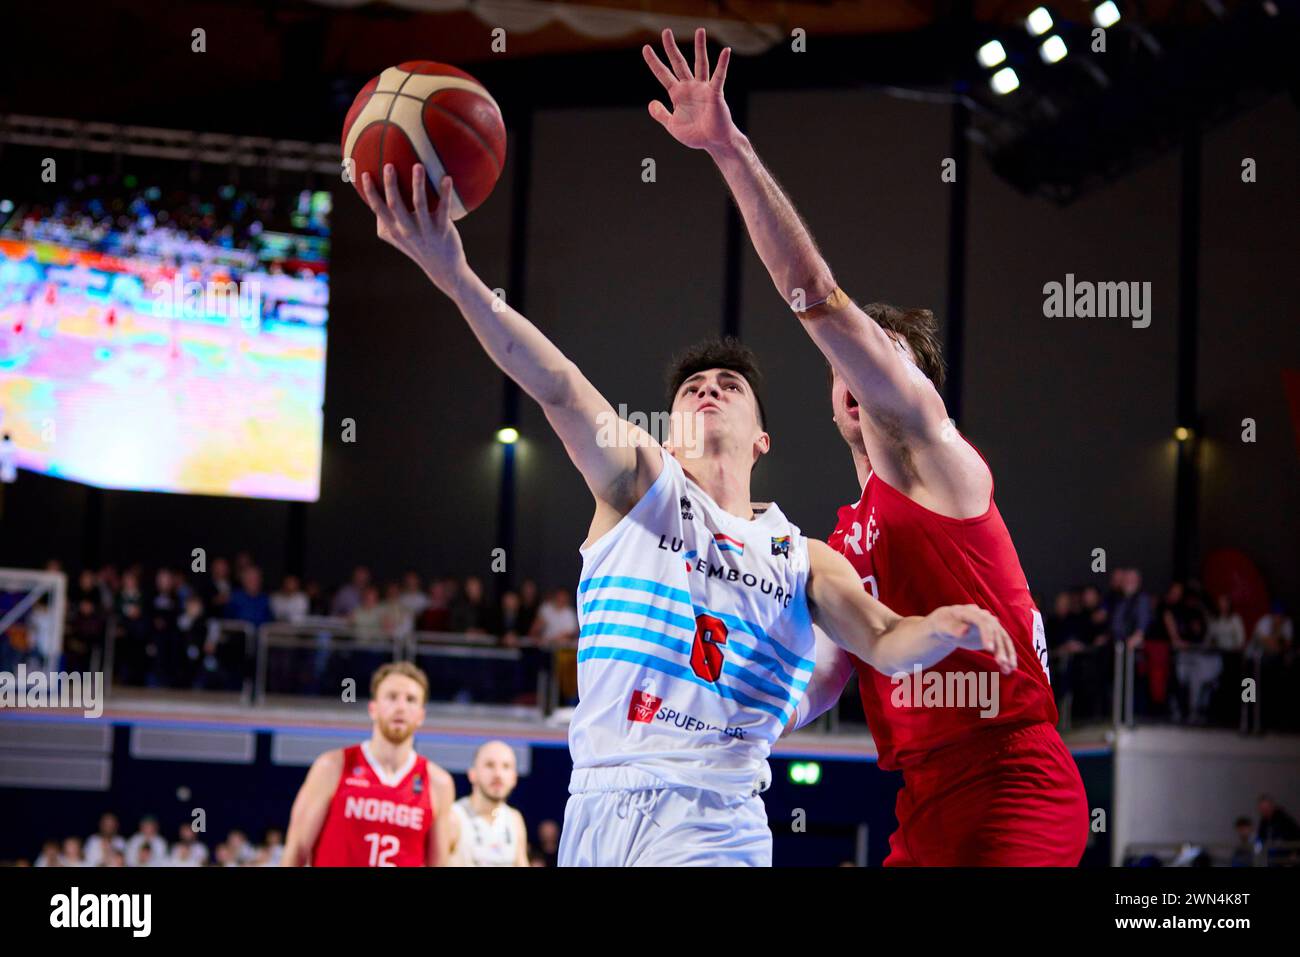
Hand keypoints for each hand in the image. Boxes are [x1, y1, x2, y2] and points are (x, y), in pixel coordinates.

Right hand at [360, 163, 467, 296]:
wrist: (443, 269)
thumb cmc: (418, 247)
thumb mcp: (398, 238)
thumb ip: (386, 221)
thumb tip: (374, 196)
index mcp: (393, 229)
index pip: (378, 209)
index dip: (370, 192)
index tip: (364, 173)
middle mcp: (407, 230)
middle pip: (395, 204)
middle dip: (390, 184)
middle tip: (389, 165)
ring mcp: (425, 230)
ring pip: (419, 204)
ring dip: (418, 183)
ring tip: (418, 165)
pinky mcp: (443, 230)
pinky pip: (443, 208)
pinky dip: (445, 193)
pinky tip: (447, 178)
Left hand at [642, 27, 737, 153]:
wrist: (714, 143)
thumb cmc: (695, 135)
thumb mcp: (672, 125)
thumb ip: (661, 114)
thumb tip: (651, 102)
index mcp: (678, 94)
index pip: (663, 74)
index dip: (654, 62)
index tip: (646, 48)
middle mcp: (690, 87)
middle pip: (679, 63)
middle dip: (671, 48)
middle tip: (666, 31)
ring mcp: (703, 89)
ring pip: (700, 64)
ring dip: (700, 47)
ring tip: (700, 31)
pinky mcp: (715, 94)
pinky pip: (719, 76)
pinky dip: (723, 64)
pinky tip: (725, 51)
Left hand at [924, 604, 1016, 674]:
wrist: (947, 626)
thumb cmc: (942, 624)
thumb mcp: (942, 626)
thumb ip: (952, 628)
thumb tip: (964, 630)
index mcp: (970, 611)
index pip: (983, 622)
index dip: (987, 634)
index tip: (989, 649)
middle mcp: (984, 616)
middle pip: (996, 631)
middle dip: (1000, 647)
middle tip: (1001, 662)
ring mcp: (990, 625)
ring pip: (1003, 639)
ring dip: (1008, 654)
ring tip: (1010, 668)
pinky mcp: (993, 635)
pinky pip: (1002, 646)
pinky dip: (1006, 657)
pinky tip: (1007, 670)